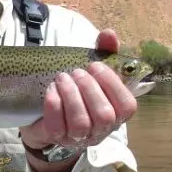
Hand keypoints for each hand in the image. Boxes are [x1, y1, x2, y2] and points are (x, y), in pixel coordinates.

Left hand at [19, 29, 137, 149]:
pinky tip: (51, 89)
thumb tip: (109, 33)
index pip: (127, 106)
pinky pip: (57, 126)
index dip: (113, 84)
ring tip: (62, 77)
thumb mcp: (90, 70)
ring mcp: (78, 137)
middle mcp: (101, 130)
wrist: (44, 112)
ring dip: (71, 95)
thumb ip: (103, 52)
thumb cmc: (75, 90)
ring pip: (81, 123)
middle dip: (89, 89)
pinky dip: (54, 104)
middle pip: (104, 116)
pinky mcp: (56, 138)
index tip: (94, 65)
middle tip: (76, 72)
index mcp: (115, 113)